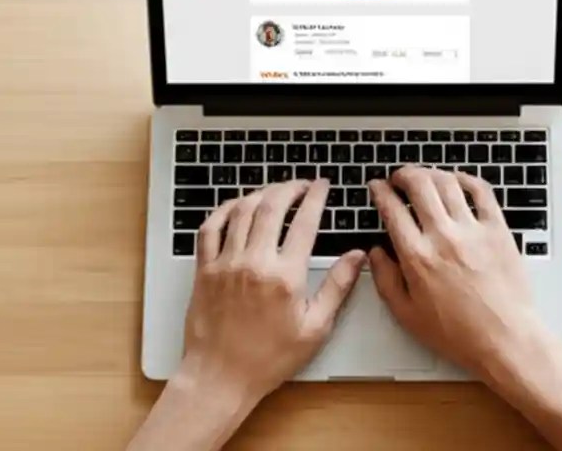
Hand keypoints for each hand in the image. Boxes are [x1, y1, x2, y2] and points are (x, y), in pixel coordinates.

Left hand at [179, 179, 364, 411]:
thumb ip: (337, 287)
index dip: (316, 197)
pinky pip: (210, 228)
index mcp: (285, 276)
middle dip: (290, 187)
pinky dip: (224, 210)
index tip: (322, 187)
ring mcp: (226, 264)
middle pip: (272, 206)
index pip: (305, 222)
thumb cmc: (268, 359)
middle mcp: (254, 263)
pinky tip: (235, 206)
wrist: (221, 377)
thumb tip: (356, 257)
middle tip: (301, 184)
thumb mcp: (315, 327)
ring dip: (261, 193)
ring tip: (274, 192)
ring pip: (242, 210)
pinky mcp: (205, 270)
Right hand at [366, 166, 545, 378]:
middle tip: (399, 177)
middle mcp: (443, 237)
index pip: (392, 209)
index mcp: (417, 257)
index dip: (380, 192)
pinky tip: (458, 180)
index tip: (377, 187)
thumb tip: (375, 254)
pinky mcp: (498, 230)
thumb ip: (385, 280)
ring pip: (448, 182)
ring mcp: (473, 230)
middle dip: (403, 174)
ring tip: (424, 176)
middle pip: (419, 185)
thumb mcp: (407, 315)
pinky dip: (467, 179)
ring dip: (431, 173)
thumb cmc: (459, 334)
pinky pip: (481, 192)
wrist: (505, 339)